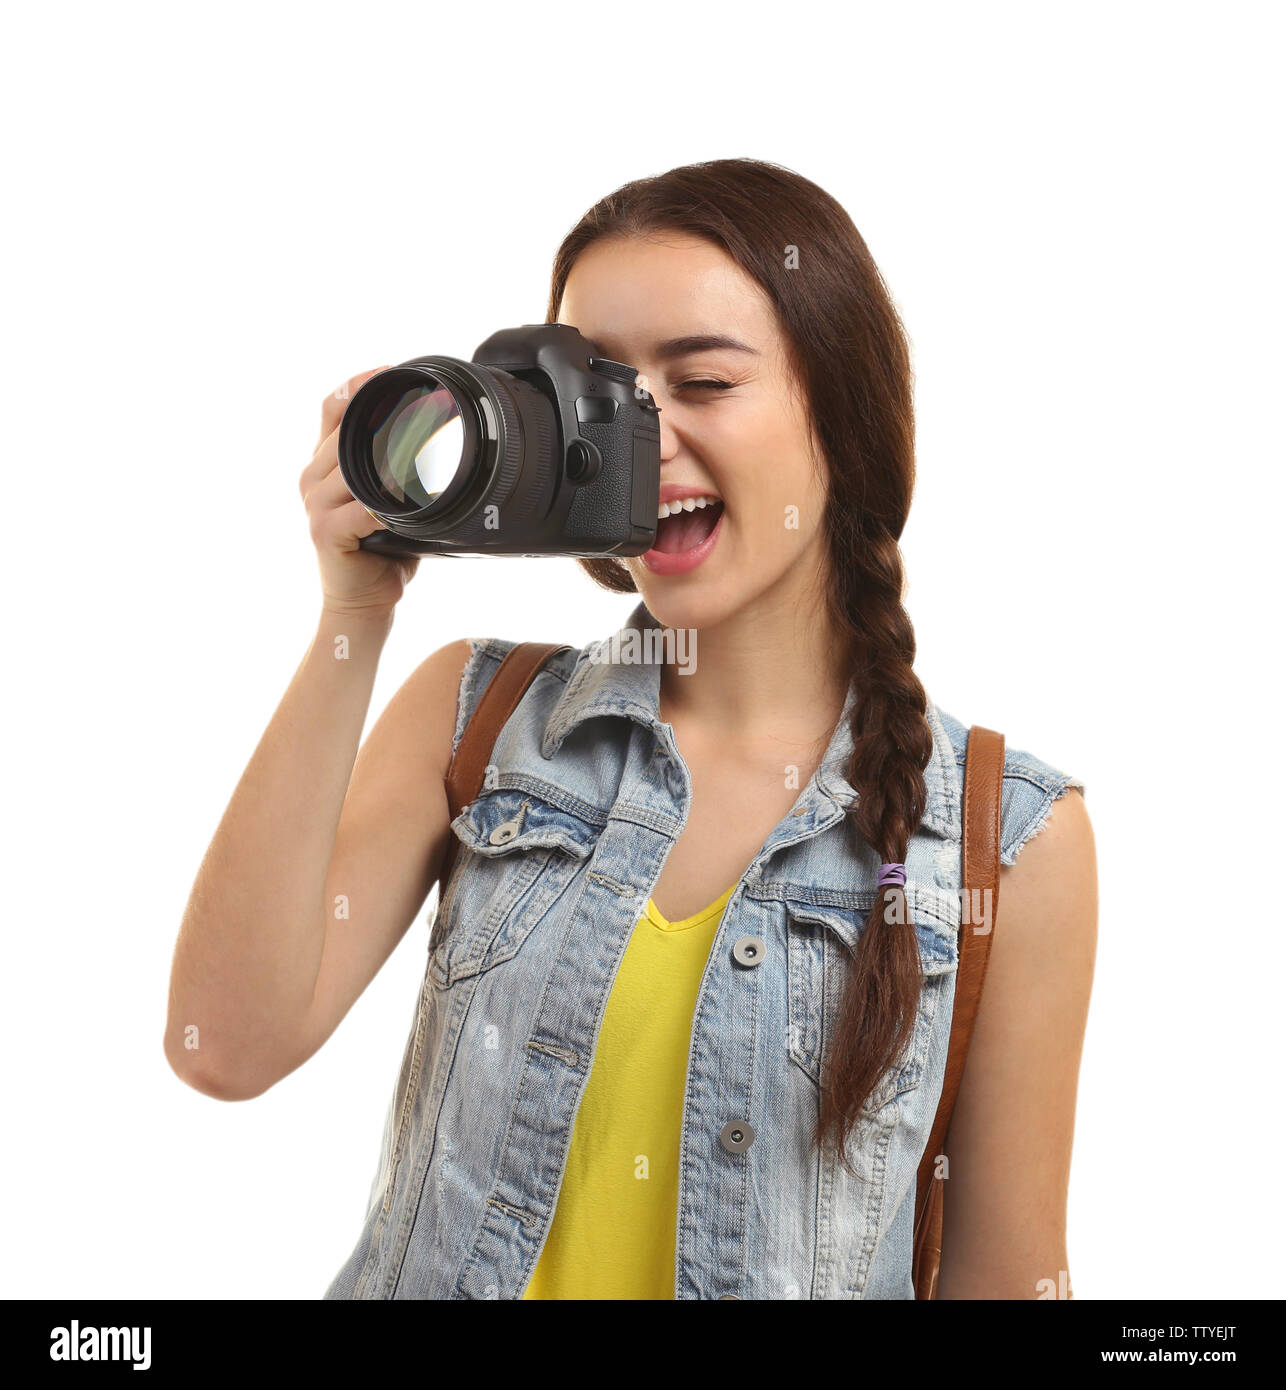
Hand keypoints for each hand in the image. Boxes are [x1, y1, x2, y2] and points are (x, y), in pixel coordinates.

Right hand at [299, 368, 419, 615]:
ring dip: (388, 460)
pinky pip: (359, 508)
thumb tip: (439, 441)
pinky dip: (385, 504)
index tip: (392, 369)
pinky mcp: (325, 531)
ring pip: (351, 466)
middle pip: (344, 431)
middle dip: (383, 419)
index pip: (332, 408)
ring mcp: (315, 504)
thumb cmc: (381, 552)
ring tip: (421, 454)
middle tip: (425, 410)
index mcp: (324, 464)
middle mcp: (313, 478)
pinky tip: (405, 503)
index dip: (358, 384)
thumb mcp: (388, 501)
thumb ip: (397, 470)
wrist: (363, 602)